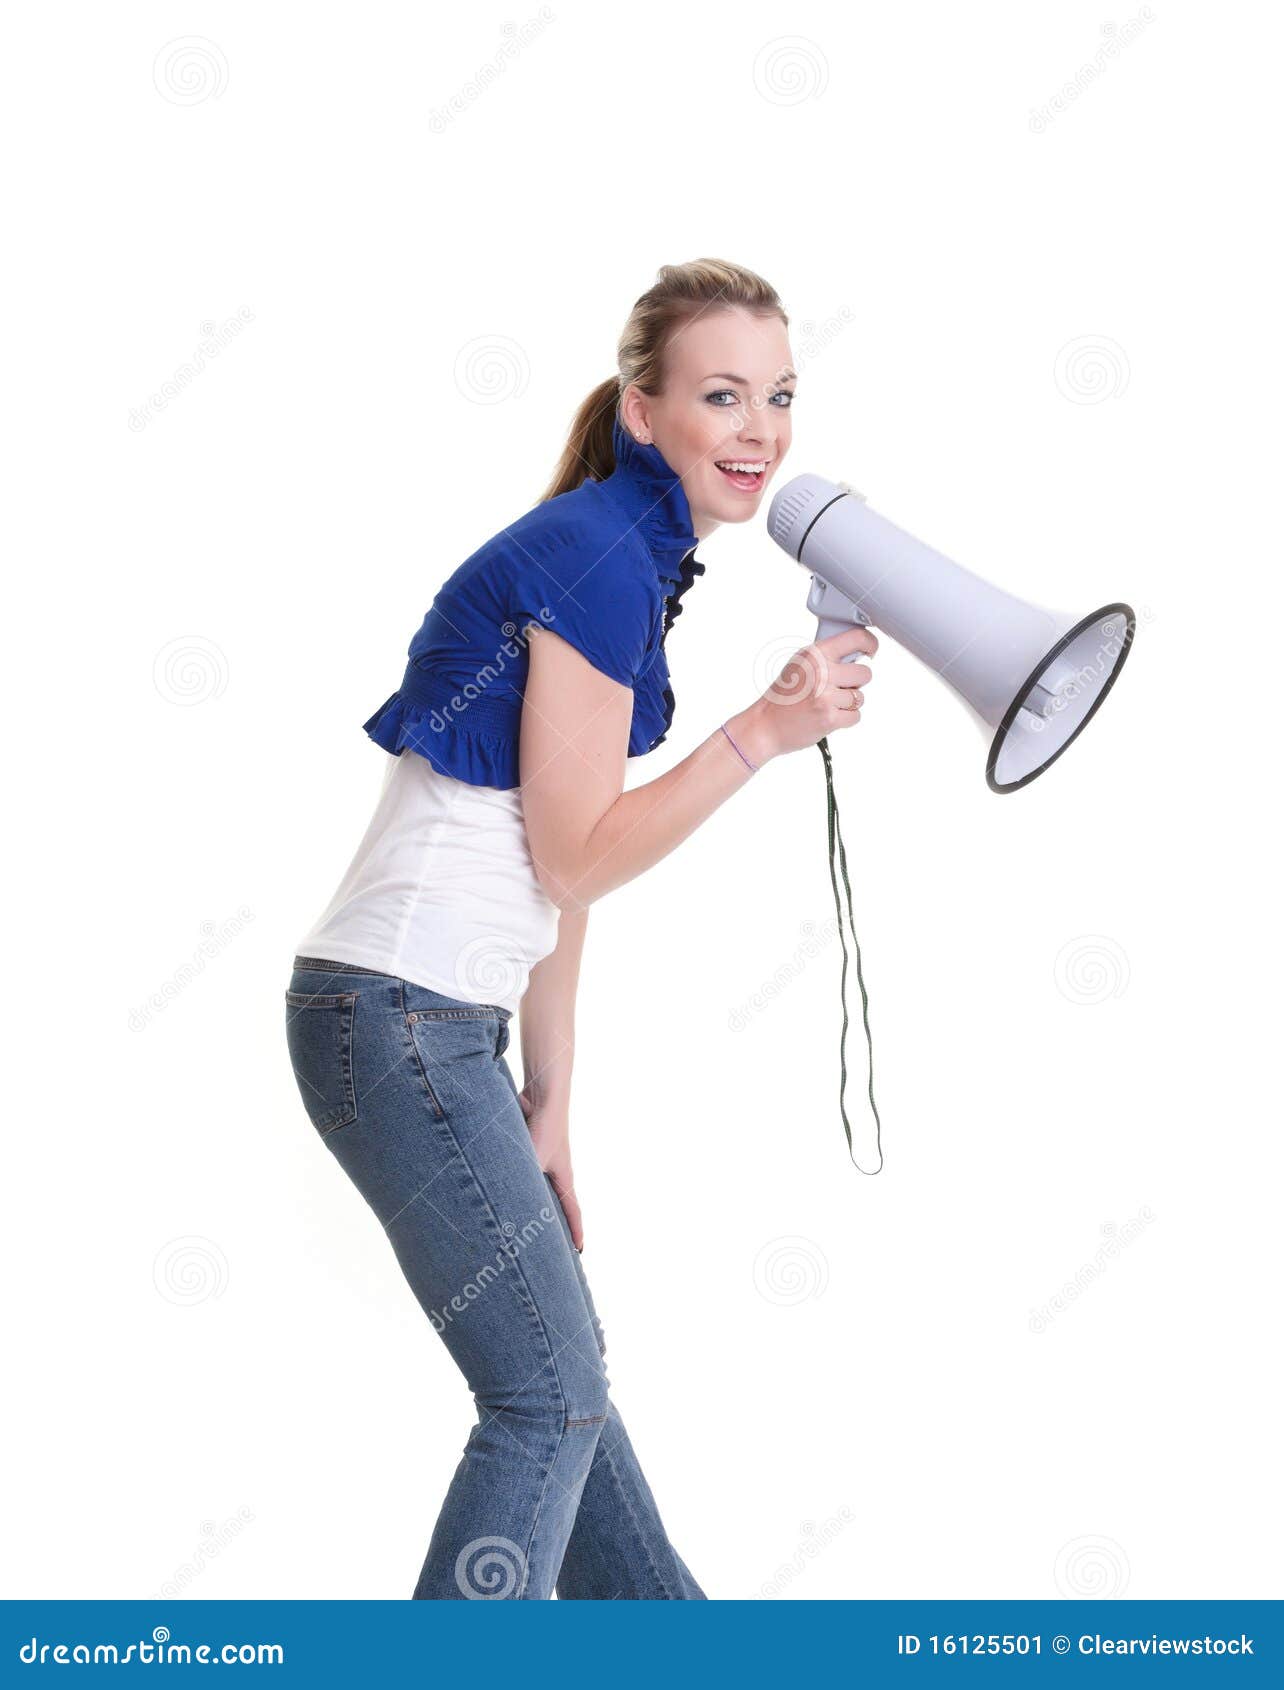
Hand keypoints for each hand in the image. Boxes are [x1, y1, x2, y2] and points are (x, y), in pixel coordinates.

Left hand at [516, 1086, 583, 1251]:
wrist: (543, 1094)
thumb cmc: (544, 1129)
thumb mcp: (532, 1160)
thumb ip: (520, 1183)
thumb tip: (502, 1206)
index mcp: (563, 1177)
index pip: (572, 1210)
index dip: (576, 1231)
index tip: (580, 1251)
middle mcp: (555, 1169)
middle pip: (555, 1201)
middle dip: (553, 1222)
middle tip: (548, 1243)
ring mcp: (542, 1157)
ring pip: (534, 1187)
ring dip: (528, 1200)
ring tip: (516, 1219)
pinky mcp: (527, 1146)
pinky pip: (520, 1170)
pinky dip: (513, 1180)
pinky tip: (498, 1186)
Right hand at [734, 624, 877, 763]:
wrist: (766, 725)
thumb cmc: (784, 696)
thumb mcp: (800, 665)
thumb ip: (826, 657)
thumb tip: (857, 652)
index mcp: (814, 654)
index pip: (856, 638)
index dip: (870, 644)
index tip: (870, 651)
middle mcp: (821, 671)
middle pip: (865, 673)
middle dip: (856, 682)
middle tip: (839, 687)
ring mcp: (826, 695)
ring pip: (860, 697)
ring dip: (848, 703)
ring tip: (828, 704)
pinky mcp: (830, 718)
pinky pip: (856, 715)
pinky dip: (845, 718)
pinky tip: (828, 716)